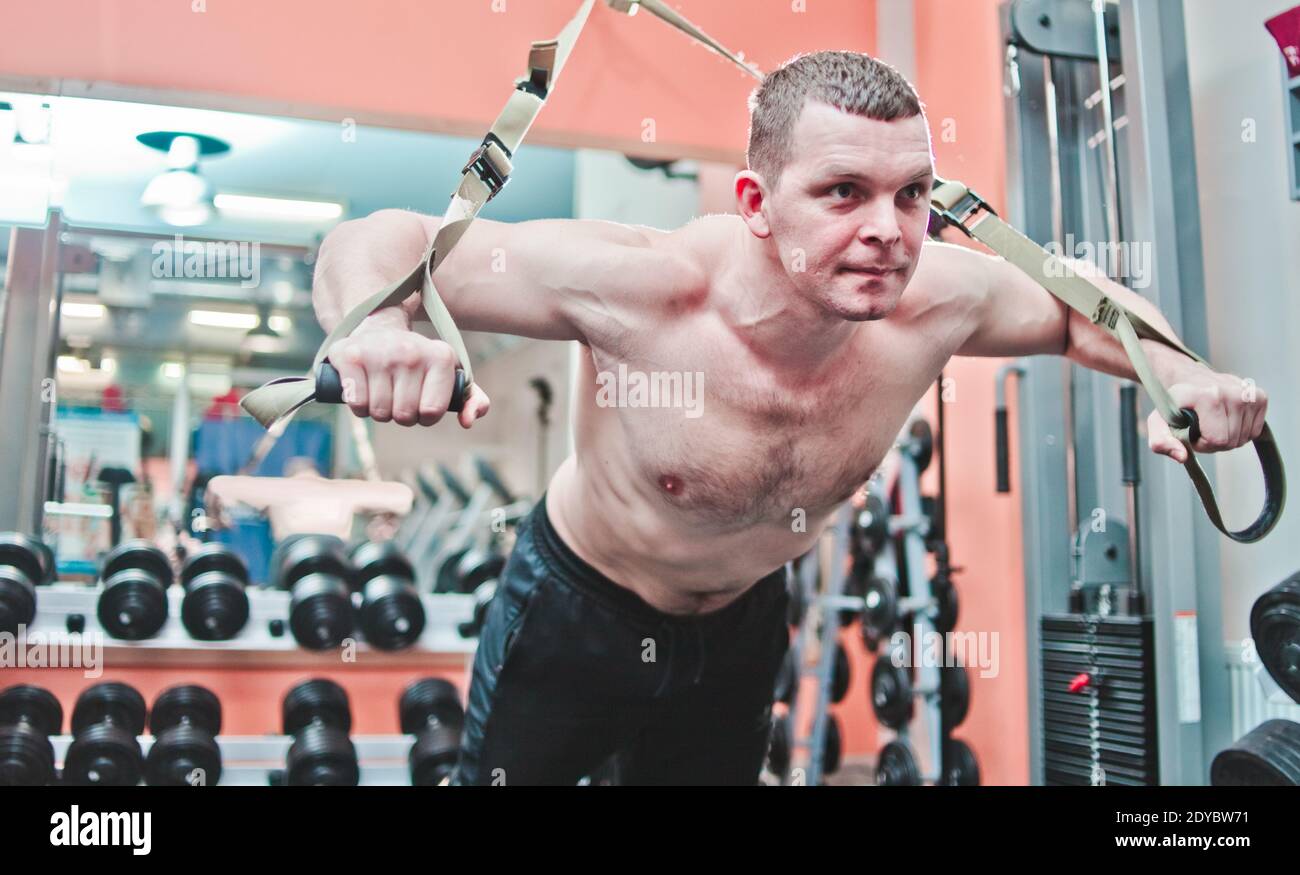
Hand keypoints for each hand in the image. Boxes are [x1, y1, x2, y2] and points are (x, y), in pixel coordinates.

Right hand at [327, 308, 490, 427]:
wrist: (378, 328)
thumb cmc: (418, 363)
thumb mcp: (450, 375)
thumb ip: (473, 399)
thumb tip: (467, 421)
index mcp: (441, 356)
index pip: (433, 411)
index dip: (425, 417)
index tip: (421, 404)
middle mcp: (411, 351)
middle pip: (405, 416)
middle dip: (401, 415)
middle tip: (398, 397)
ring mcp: (380, 352)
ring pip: (379, 412)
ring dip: (379, 411)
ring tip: (381, 391)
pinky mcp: (350, 355)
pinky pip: (357, 404)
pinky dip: (358, 406)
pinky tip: (363, 389)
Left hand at [1147, 367, 1266, 462]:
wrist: (1188, 379)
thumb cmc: (1175, 403)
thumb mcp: (1158, 422)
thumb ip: (1161, 442)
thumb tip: (1182, 457)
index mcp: (1206, 396)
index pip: (1217, 439)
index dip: (1202, 444)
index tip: (1191, 432)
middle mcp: (1231, 391)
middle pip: (1232, 441)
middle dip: (1214, 442)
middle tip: (1202, 428)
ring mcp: (1248, 393)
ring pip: (1244, 438)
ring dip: (1227, 437)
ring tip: (1213, 422)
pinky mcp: (1259, 396)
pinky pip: (1255, 432)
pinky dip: (1241, 431)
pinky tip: (1226, 419)